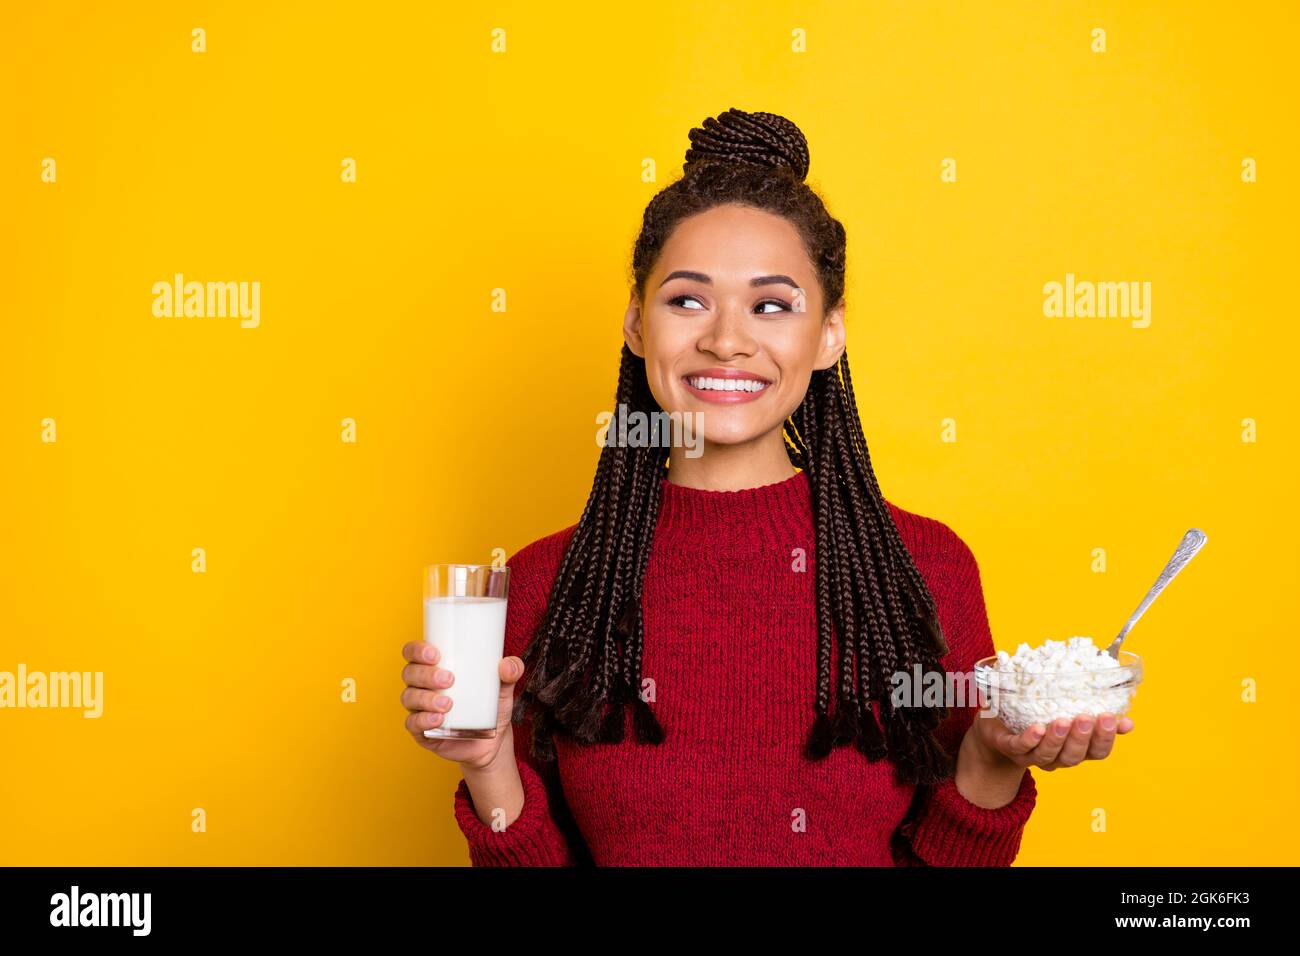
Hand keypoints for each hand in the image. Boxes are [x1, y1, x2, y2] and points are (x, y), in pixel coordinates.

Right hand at [400, 640, 525, 772]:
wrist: (492, 741)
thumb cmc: (490, 705)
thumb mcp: (503, 687)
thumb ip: (511, 671)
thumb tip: (507, 665)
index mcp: (434, 668)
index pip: (413, 652)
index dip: (417, 650)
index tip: (435, 654)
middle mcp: (422, 686)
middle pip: (410, 673)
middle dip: (426, 674)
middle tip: (449, 679)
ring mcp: (420, 709)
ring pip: (409, 697)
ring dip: (426, 698)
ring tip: (448, 703)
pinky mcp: (422, 732)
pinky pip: (413, 724)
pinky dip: (423, 720)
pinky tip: (438, 719)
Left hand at [968, 710, 1135, 771]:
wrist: (994, 725)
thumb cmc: (1035, 714)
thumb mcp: (1065, 711)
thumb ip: (1092, 712)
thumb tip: (1127, 718)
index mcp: (1073, 748)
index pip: (1097, 752)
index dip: (1106, 738)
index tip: (1113, 718)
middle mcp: (1055, 757)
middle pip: (1075, 756)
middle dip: (1084, 738)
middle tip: (1089, 717)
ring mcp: (1031, 755)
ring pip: (1049, 755)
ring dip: (1058, 739)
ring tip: (1064, 721)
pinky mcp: (1008, 746)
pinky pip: (1021, 747)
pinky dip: (1030, 739)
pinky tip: (1038, 728)